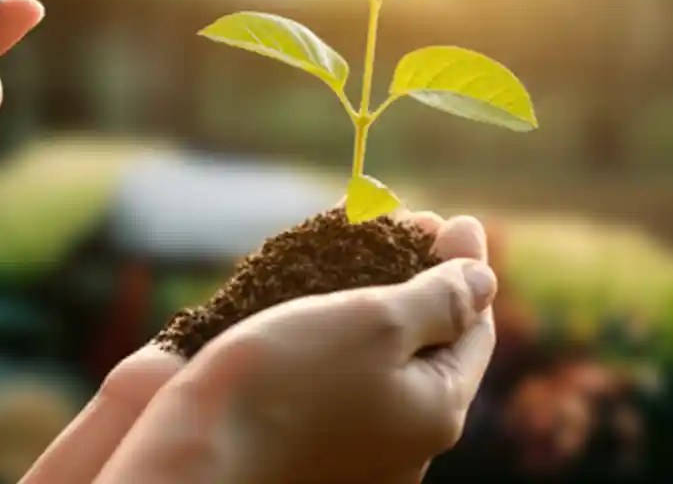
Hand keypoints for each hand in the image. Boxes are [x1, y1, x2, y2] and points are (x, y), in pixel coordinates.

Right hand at [25, 213, 496, 483]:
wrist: (190, 456)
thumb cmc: (283, 385)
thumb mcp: (375, 325)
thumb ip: (437, 299)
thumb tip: (482, 278)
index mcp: (434, 412)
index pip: (472, 331)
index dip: (464, 270)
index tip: (451, 218)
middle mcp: (396, 434)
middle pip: (420, 338)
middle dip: (411, 270)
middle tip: (404, 217)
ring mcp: (343, 437)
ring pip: (366, 346)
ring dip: (364, 285)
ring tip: (353, 231)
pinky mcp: (290, 427)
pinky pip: (321, 361)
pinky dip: (321, 313)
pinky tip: (304, 278)